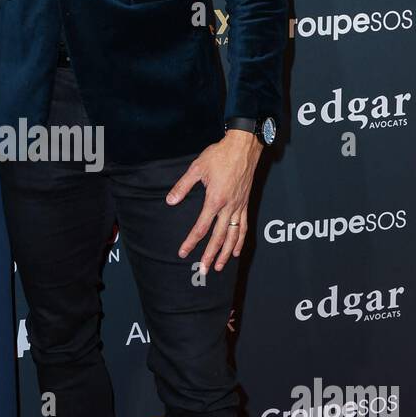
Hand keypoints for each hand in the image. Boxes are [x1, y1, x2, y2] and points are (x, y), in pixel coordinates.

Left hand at [166, 130, 261, 272]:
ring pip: (234, 236)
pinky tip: (237, 251)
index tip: (183, 252)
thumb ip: (182, 186)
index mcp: (215, 200)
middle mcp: (229, 207)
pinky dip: (240, 241)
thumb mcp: (197, 168)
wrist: (244, 147)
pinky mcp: (245, 204)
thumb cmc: (220, 155)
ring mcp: (239, 207)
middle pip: (219, 238)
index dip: (191, 242)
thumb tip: (170, 201)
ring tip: (220, 267)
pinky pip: (244, 227)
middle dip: (211, 255)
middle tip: (204, 270)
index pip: (201, 227)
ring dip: (226, 253)